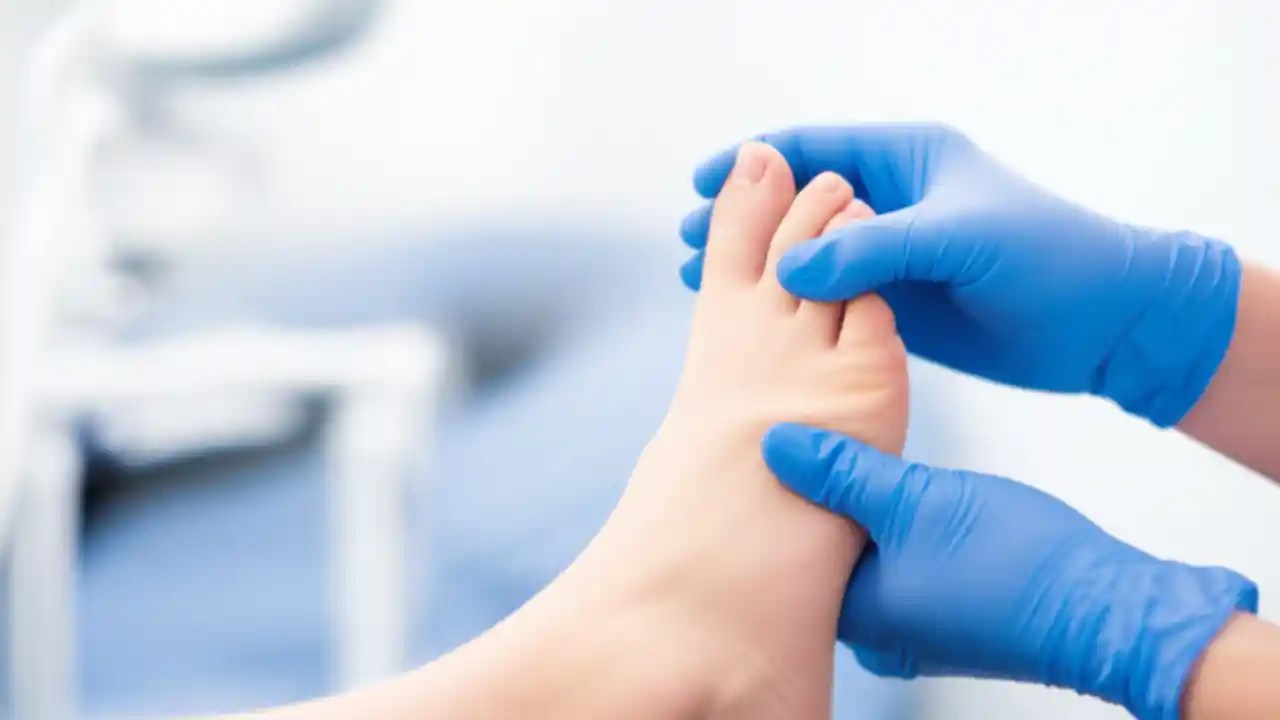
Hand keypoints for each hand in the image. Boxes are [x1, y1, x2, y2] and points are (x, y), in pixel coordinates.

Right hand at [683, 124, 1240, 425]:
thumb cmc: (1049, 259)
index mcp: (906, 160)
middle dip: (740, 218)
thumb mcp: (957, 239)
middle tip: (686, 241)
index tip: (700, 183)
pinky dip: (787, 304)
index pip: (812, 149)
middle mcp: (892, 202)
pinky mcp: (897, 305)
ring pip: (805, 254)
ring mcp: (892, 256)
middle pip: (796, 202)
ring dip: (755, 265)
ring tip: (696, 282)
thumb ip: (871, 249)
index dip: (753, 163)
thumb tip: (786, 266)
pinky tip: (748, 320)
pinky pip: (829, 299)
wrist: (1107, 324)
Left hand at [761, 423, 1257, 719]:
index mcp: (852, 613)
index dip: (784, 488)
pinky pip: (900, 562)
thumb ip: (842, 471)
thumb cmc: (1013, 563)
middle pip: (826, 550)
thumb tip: (777, 443)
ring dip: (861, 507)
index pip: (791, 546)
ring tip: (855, 449)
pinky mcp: (947, 615)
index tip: (779, 436)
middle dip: (821, 497)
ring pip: (866, 553)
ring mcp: (912, 628)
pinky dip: (894, 525)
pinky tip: (898, 489)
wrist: (1108, 609)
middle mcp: (873, 632)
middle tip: (814, 434)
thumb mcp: (913, 500)